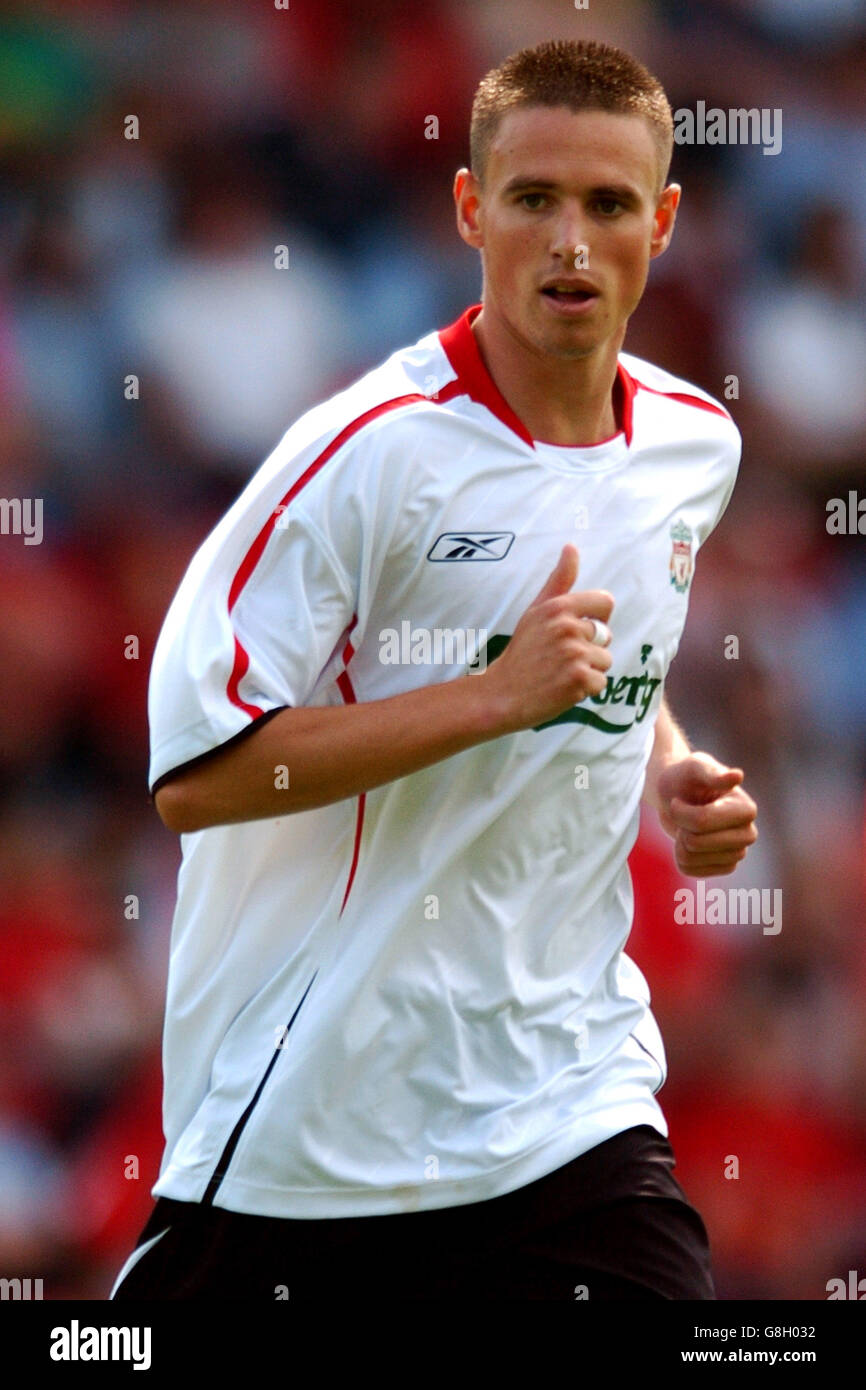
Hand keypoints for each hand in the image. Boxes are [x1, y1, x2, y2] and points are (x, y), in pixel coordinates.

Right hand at [482, 544, 614, 732]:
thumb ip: (559, 580)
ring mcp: (574, 654)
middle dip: (589, 649)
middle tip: (559, 659)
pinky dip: (585, 690)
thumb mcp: (536, 611)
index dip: (596, 619)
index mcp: (559, 607)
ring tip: (559, 673)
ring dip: (588, 671)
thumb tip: (571, 546)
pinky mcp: (578, 680)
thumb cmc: (522, 652)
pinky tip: (561, 688)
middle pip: (606, 636)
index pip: (605, 602)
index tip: (577, 632)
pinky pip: (601, 683)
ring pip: (605, 661)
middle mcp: (568, 627)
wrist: (501, 695)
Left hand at [655, 752, 757, 877]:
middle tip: (685, 813)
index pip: (702, 821)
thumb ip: (712, 772)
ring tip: (688, 825)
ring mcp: (737, 853)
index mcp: (746, 809)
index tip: (678, 799)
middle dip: (681, 826)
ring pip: (691, 858)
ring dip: (679, 841)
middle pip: (696, 843)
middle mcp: (748, 834)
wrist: (676, 794)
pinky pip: (689, 869)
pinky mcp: (724, 866)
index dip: (680, 812)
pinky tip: (689, 840)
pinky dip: (680, 855)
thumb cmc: (686, 777)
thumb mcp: (695, 767)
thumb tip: (737, 776)